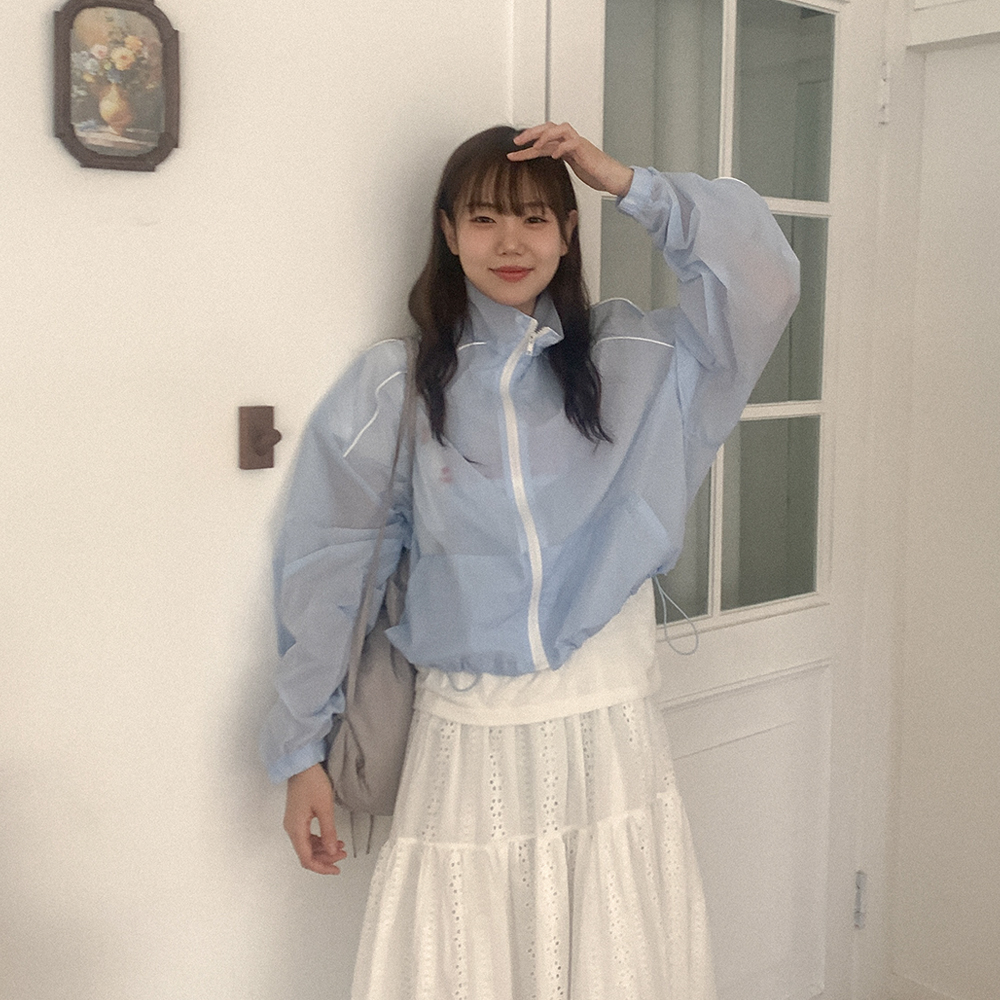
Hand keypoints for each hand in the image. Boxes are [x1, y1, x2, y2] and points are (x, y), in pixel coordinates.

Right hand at [283, 763, 347, 874]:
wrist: (302, 765)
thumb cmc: (312, 782)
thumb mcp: (325, 808)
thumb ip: (328, 831)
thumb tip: (333, 851)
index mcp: (296, 829)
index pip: (306, 858)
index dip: (322, 867)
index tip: (336, 869)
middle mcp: (292, 829)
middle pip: (306, 854)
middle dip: (325, 858)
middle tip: (343, 855)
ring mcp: (293, 823)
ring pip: (307, 846)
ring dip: (323, 849)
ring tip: (341, 847)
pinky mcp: (297, 817)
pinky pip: (307, 836)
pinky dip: (319, 840)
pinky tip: (331, 838)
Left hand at [509, 122, 633, 197]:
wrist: (612, 176)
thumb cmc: (595, 173)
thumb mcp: (572, 168)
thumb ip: (559, 161)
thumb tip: (544, 165)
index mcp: (564, 146)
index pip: (541, 143)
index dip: (525, 148)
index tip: (510, 154)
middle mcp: (569, 141)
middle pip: (548, 128)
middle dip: (531, 133)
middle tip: (516, 142)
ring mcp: (578, 143)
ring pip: (560, 129)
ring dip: (545, 135)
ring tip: (534, 146)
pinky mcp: (585, 150)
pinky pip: (572, 143)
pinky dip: (562, 147)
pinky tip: (554, 155)